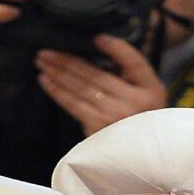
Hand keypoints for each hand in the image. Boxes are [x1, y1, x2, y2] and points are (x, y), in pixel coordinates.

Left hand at [35, 34, 166, 135]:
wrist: (139, 156)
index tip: (97, 38)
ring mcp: (114, 117)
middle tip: (47, 50)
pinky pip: (73, 105)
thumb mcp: (145, 93)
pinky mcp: (97, 128)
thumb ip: (127, 72)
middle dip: (69, 60)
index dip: (116, 48)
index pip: (135, 63)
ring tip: (42, 62)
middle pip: (97, 75)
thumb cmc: (140, 117)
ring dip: (58, 73)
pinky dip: (58, 91)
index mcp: (151, 89)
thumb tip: (95, 50)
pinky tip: (46, 81)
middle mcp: (134, 103)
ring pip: (81, 88)